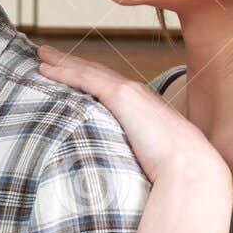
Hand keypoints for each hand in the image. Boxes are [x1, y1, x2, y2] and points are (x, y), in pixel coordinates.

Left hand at [37, 45, 227, 186]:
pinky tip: (46, 69)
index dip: (89, 78)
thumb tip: (128, 177)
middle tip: (48, 54)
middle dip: (72, 62)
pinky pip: (86, 79)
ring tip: (41, 55)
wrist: (191, 167)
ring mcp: (129, 93)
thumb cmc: (178, 172)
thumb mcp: (155, 161)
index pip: (110, 88)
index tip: (72, 73)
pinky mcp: (121, 96)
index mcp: (144, 108)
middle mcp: (137, 94)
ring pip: (88, 71)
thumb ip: (140, 159)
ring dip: (62, 62)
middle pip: (96, 73)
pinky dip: (65, 71)